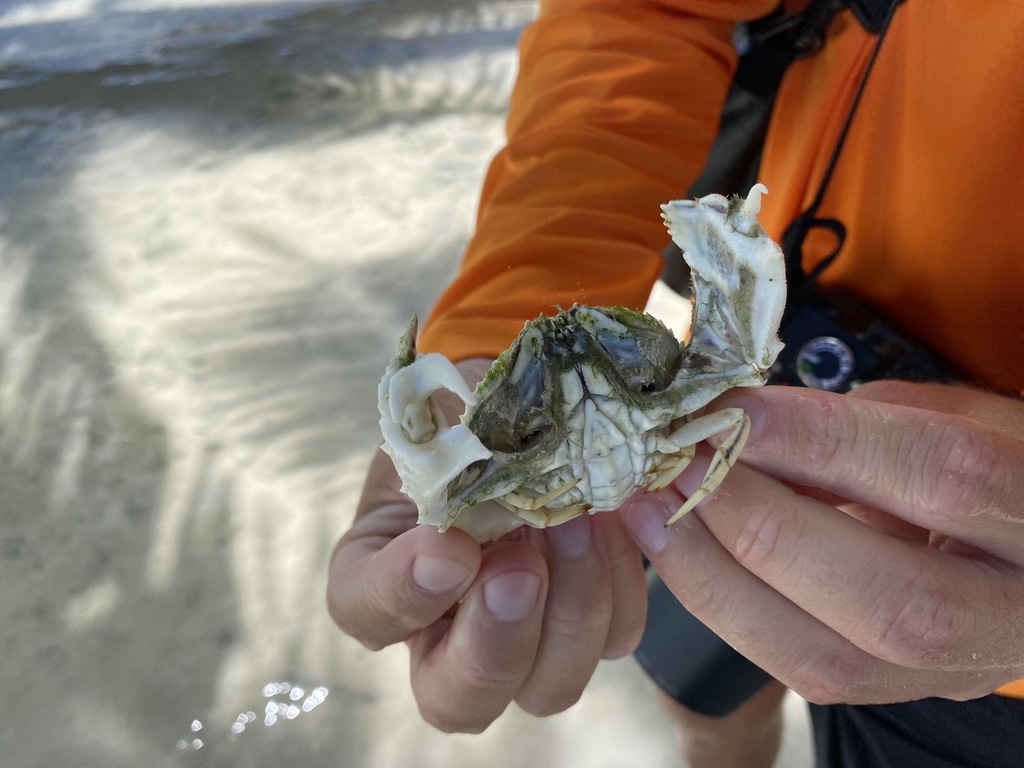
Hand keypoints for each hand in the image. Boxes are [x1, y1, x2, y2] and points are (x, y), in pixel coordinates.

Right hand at [327, 359, 647, 731]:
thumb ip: (440, 458)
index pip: (366, 613)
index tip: (448, 545)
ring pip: (549, 685)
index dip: (404, 594)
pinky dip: (622, 583)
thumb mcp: (434, 425)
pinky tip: (614, 520)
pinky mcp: (592, 627)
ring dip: (572, 604)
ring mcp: (524, 642)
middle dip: (497, 639)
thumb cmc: (464, 420)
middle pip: (459, 698)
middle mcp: (445, 635)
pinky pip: (616, 637)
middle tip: (520, 564)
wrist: (524, 413)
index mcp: (379, 580)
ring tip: (578, 522)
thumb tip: (472, 490)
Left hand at [620, 381, 1023, 704]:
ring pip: (828, 658)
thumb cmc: (977, 463)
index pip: (941, 476)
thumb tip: (737, 429)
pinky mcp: (891, 690)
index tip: (728, 411)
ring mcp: (953, 670)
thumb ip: (854, 423)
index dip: (822, 443)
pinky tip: (677, 549)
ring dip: (716, 578)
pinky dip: (722, 604)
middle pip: (887, 599)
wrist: (1016, 548)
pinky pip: (796, 669)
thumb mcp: (943, 417)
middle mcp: (1012, 612)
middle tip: (678, 464)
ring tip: (652, 509)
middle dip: (759, 525)